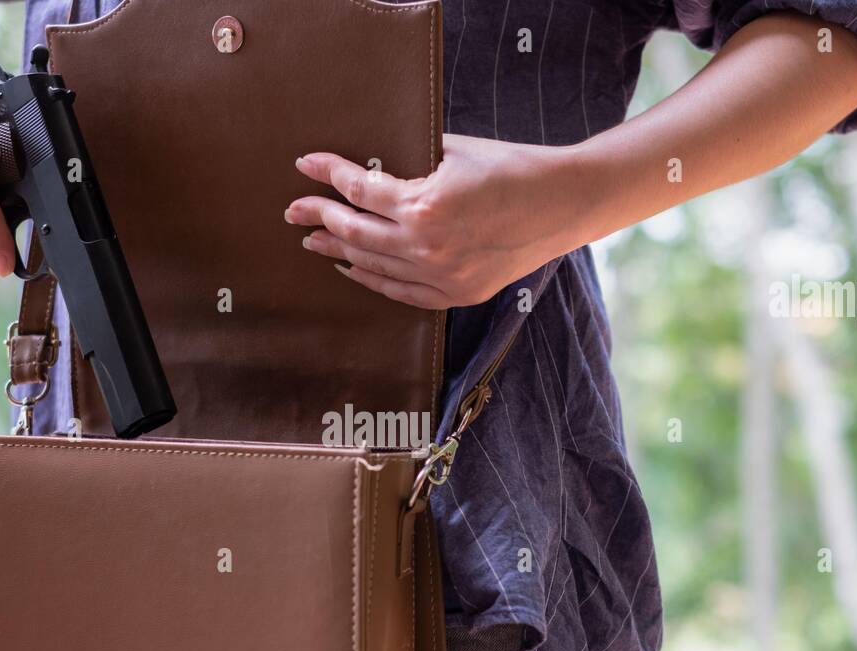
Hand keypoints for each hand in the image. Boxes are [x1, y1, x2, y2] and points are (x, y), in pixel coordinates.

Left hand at [286, 133, 585, 307]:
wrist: (563, 205)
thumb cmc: (513, 168)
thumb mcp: (455, 150)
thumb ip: (411, 159)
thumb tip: (370, 164)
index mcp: (425, 204)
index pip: (360, 189)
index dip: (328, 175)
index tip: (305, 165)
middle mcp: (427, 247)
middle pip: (355, 232)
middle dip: (319, 218)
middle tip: (292, 210)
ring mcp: (441, 277)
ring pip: (373, 265)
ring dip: (339, 250)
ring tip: (312, 239)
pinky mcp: (456, 295)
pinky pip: (399, 291)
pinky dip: (371, 279)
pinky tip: (350, 268)